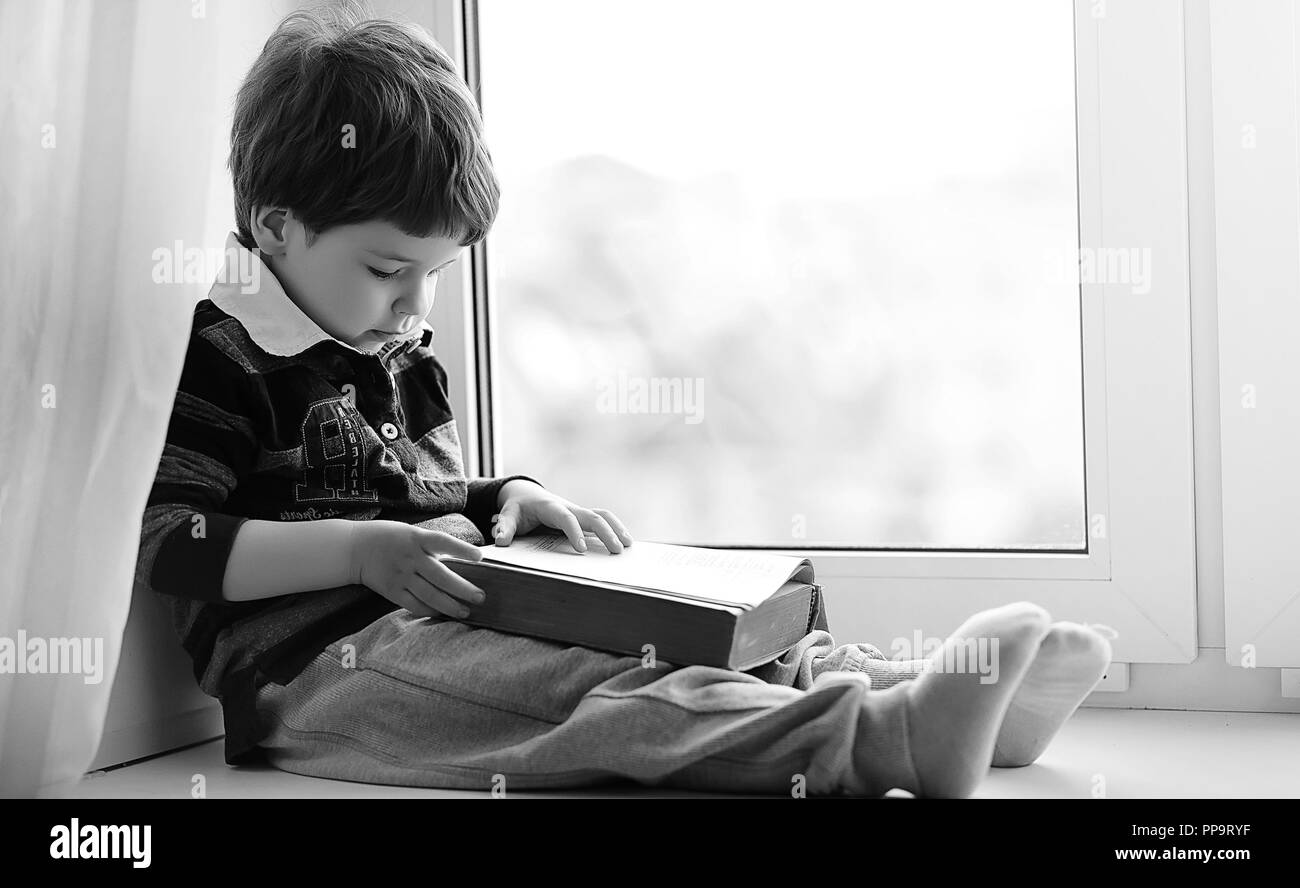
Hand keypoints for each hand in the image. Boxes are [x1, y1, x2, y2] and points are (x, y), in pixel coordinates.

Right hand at [350, 520, 485, 618]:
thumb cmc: (389, 538)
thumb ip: (432, 546)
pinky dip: (429, 611)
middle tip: (481, 597)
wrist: (354, 548)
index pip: (443, 542)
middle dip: (463, 589)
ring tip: (466, 612)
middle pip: (441, 576)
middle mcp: (410, 558)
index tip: (480, 557)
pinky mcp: (392, 591)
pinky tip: (442, 614)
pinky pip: (414, 605)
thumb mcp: (411, 533)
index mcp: (417, 538)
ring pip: (430, 594)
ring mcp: (401, 576)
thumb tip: (461, 561)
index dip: (462, 549)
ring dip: (450, 605)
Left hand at [492, 480, 633, 553]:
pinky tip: (625, 543)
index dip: (574, 532)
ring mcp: (578, 511)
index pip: (566, 518)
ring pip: (603, 515)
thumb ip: (504, 527)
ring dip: (616, 529)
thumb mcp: (508, 515)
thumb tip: (500, 541)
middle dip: (606, 533)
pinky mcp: (583, 517)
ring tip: (628, 546)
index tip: (581, 549)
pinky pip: (603, 520)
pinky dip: (616, 528)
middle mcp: (569, 507)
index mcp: (550, 507)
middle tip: (617, 551)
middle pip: (592, 516)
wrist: (526, 494)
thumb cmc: (518, 508)